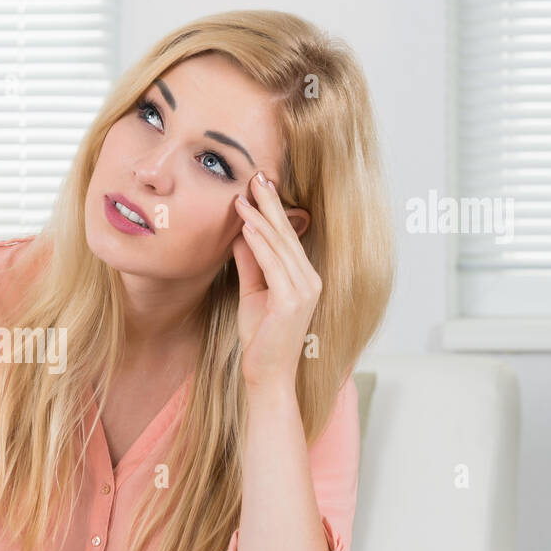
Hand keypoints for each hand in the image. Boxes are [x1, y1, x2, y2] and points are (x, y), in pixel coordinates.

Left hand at [231, 171, 320, 391]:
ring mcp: (304, 290)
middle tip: (256, 175)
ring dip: (259, 219)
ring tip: (242, 197)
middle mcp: (310, 280)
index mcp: (304, 277)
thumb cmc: (261, 338)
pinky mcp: (292, 301)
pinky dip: (259, 244)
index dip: (273, 209)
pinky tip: (246, 226)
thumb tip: (240, 232)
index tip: (259, 184)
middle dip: (270, 204)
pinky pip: (273, 265)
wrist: (267, 374)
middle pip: (287, 234)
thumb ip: (250, 263)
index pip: (287, 236)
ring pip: (279, 246)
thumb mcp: (252, 292)